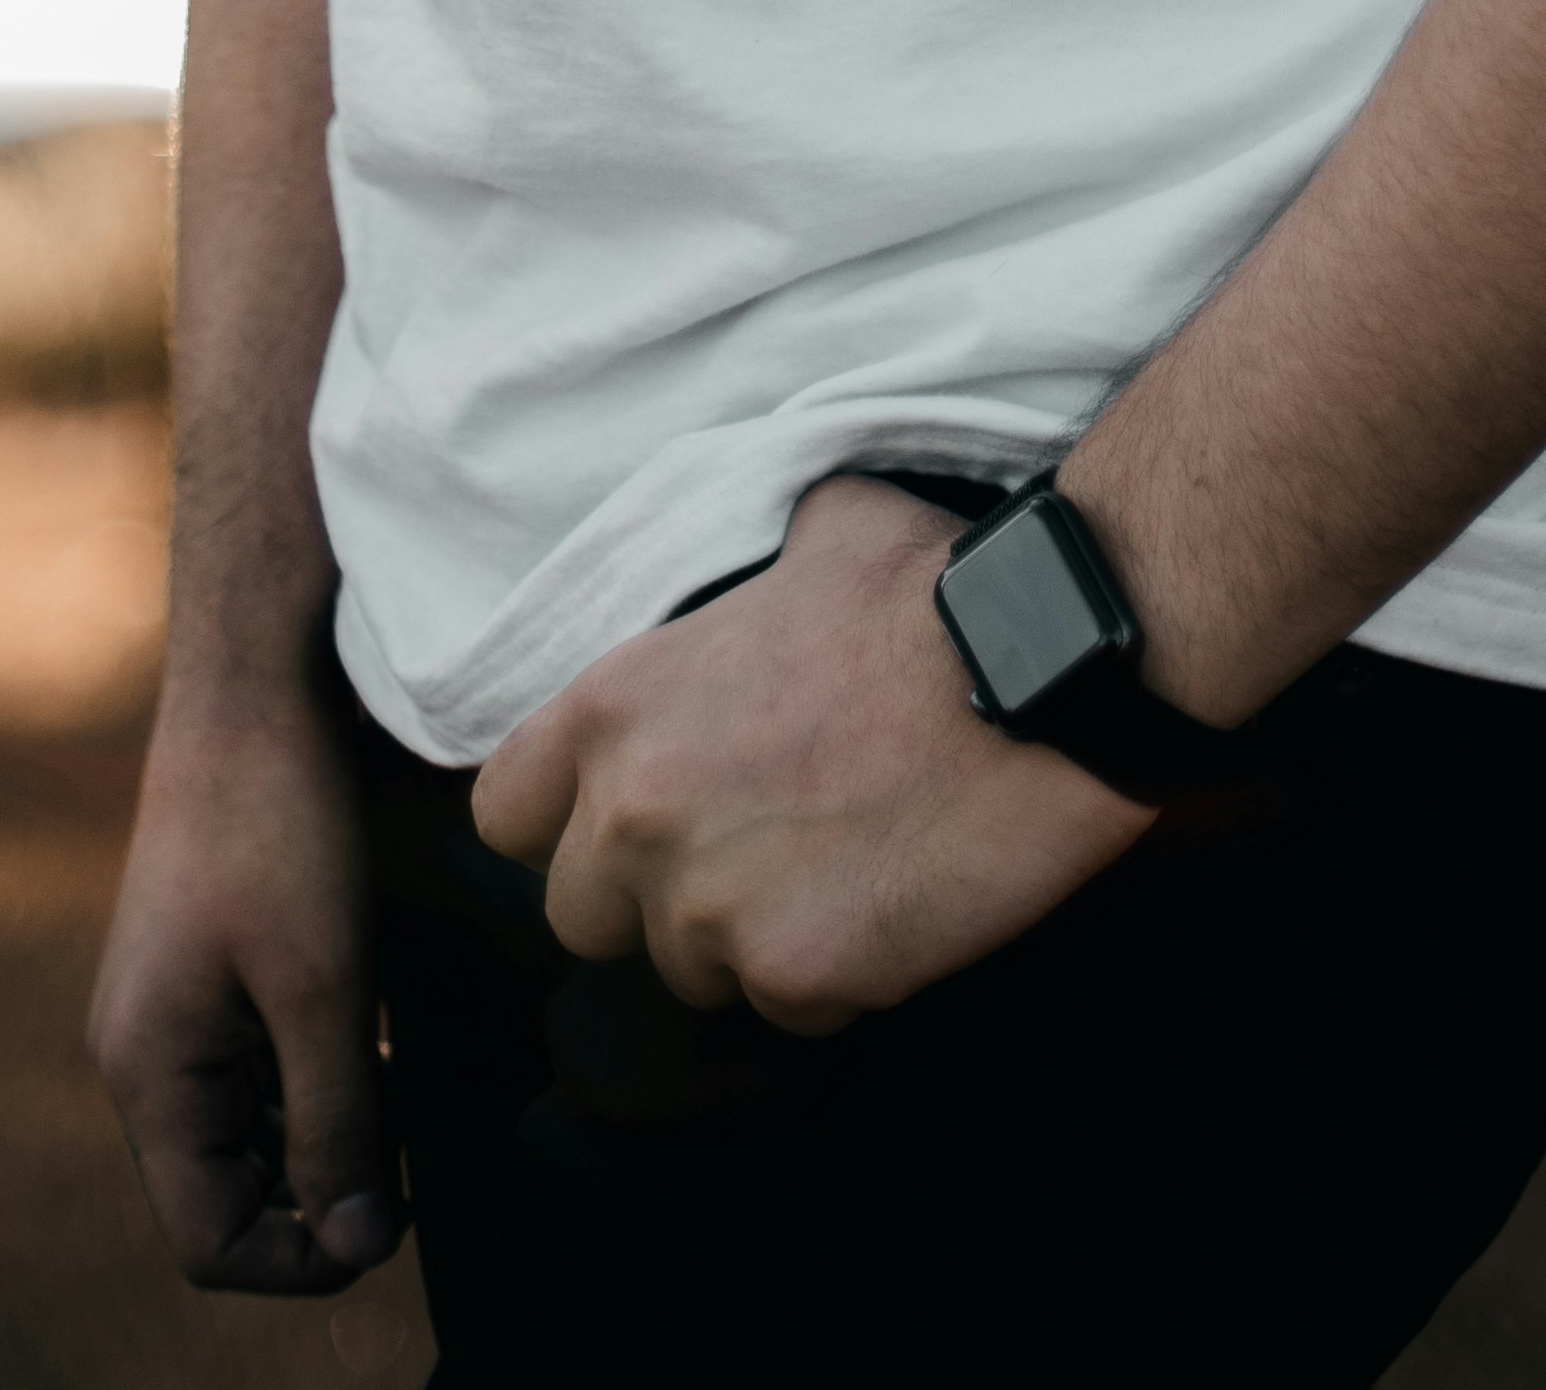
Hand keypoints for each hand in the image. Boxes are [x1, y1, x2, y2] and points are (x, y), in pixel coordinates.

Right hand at [85, 687, 402, 1295]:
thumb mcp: (323, 988)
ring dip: (321, 1132)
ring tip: (394, 1084)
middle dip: (316, 1191)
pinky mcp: (203, 970)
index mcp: (148, 1073)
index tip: (391, 1212)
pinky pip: (253, 1070)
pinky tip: (370, 1037)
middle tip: (405, 1147)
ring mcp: (170, 1010)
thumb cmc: (278, 824)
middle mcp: (143, 1054)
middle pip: (227, 1193)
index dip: (302, 1255)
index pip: (210, 1239)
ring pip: (247, 1132)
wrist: (253, 681)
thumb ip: (338, 1124)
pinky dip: (312, 1077)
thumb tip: (358, 1245)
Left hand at [470, 474, 1146, 1034]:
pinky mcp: (797, 976)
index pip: (505, 814)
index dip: (559, 823)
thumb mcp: (813, 536)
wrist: (1041, 672)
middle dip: (651, 895)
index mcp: (618, 707)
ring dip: (746, 938)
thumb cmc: (932, 589)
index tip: (618, 819)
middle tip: (743, 852)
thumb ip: (748, 578)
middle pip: (582, 916)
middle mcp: (638, 816)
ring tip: (834, 870)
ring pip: (689, 972)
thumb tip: (771, 571)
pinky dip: (834, 977)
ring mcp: (712, 909)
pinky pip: (789, 1009)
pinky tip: (891, 904)